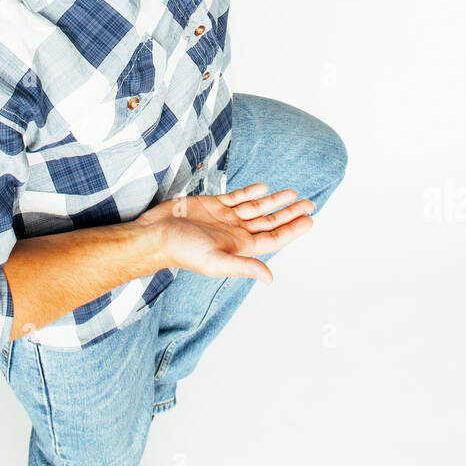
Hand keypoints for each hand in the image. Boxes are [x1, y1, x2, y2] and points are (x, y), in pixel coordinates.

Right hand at [139, 181, 314, 284]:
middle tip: (310, 204)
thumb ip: (244, 266)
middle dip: (289, 213)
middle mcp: (235, 232)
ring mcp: (224, 218)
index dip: (292, 229)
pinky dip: (250, 192)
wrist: (155, 234)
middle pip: (269, 222)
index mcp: (239, 247)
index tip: (310, 220)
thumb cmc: (182, 251)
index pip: (273, 238)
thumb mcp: (215, 261)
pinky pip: (237, 197)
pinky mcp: (212, 205)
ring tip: (293, 193)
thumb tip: (270, 277)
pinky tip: (263, 187)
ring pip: (256, 208)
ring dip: (274, 201)